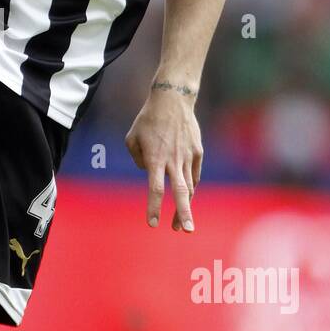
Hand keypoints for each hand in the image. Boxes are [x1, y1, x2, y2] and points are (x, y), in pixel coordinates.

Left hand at [125, 85, 202, 231]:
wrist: (173, 99)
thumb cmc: (148, 119)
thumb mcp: (132, 138)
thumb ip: (137, 158)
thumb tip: (147, 172)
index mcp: (155, 159)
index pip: (155, 189)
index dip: (154, 207)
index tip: (152, 224)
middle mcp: (173, 160)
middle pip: (180, 192)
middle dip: (183, 213)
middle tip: (185, 231)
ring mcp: (188, 156)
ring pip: (190, 186)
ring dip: (187, 206)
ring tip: (183, 224)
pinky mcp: (197, 151)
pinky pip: (194, 174)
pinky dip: (191, 186)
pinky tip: (187, 198)